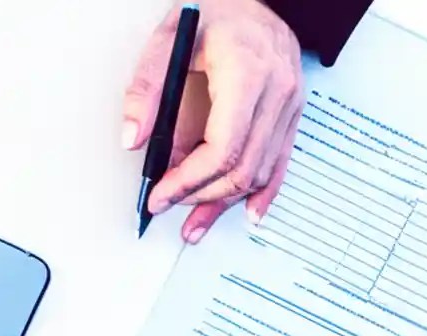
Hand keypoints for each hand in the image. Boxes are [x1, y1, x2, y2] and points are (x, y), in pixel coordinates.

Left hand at [122, 0, 303, 242]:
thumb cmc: (215, 12)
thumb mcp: (168, 40)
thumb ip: (147, 89)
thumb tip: (134, 139)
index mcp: (247, 73)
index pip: (222, 148)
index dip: (188, 180)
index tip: (159, 194)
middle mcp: (277, 92)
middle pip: (241, 167)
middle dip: (199, 195)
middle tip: (165, 206)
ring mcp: (290, 105)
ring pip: (260, 172)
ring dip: (225, 203)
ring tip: (194, 224)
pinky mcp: (292, 113)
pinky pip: (281, 163)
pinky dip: (263, 193)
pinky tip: (247, 213)